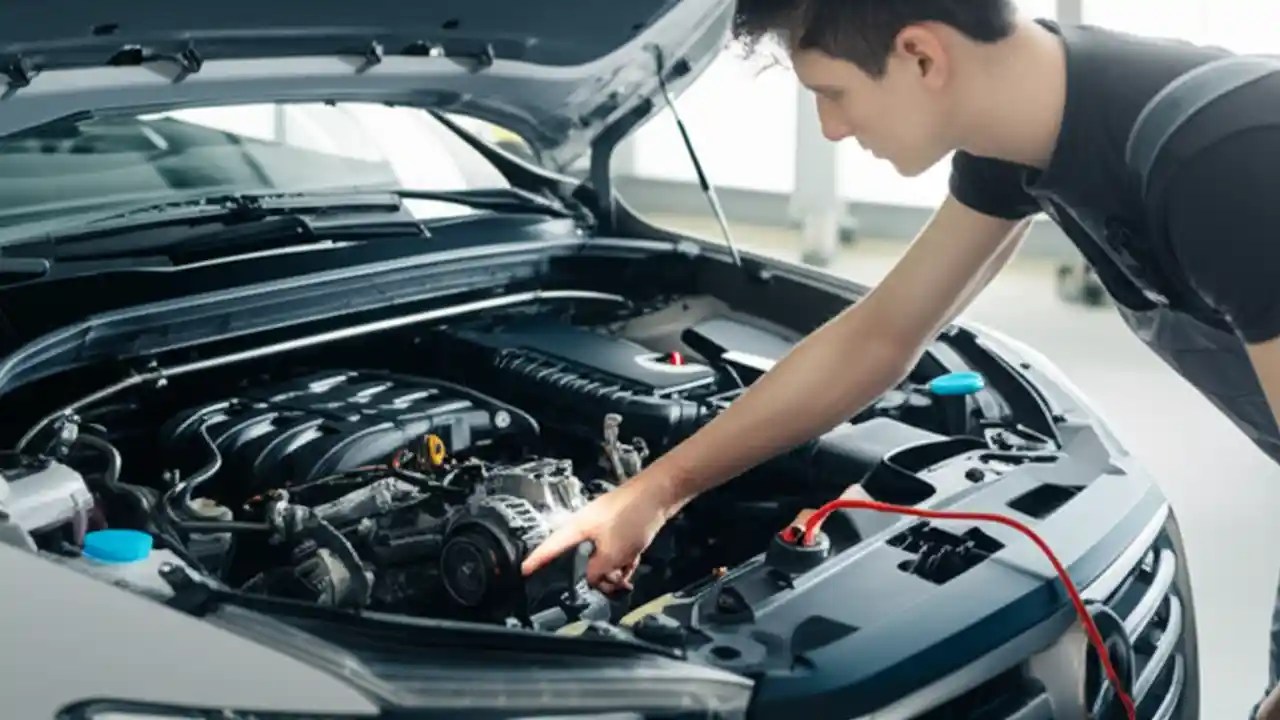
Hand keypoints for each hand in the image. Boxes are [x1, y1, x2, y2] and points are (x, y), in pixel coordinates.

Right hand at [521, 472, 675, 593]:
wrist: (660, 494)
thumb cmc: (633, 517)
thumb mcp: (612, 553)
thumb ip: (597, 571)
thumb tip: (593, 578)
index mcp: (577, 528)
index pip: (551, 547)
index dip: (537, 560)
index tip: (523, 570)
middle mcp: (587, 527)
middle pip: (583, 560)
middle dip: (598, 576)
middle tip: (614, 583)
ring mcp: (605, 528)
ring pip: (602, 559)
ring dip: (614, 571)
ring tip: (628, 575)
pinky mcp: (620, 529)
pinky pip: (615, 552)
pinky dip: (624, 561)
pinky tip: (634, 563)